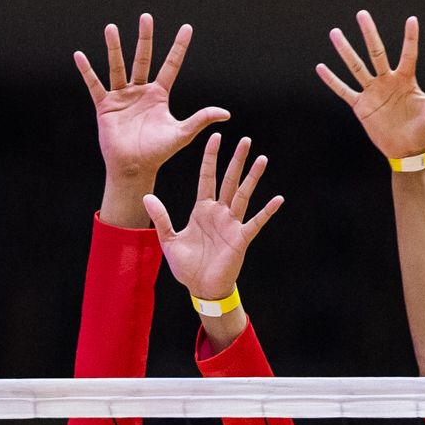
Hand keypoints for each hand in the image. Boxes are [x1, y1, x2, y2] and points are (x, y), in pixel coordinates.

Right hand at [75, 14, 229, 184]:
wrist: (134, 167)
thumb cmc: (158, 153)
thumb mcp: (182, 133)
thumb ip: (201, 119)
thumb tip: (226, 113)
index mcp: (159, 95)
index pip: (171, 65)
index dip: (179, 47)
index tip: (187, 27)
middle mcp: (140, 91)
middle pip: (142, 58)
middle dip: (145, 39)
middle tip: (146, 17)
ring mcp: (122, 97)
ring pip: (117, 67)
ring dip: (114, 48)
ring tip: (111, 28)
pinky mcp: (105, 106)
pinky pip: (95, 85)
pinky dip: (87, 71)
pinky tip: (79, 56)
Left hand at [143, 134, 282, 303]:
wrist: (200, 288)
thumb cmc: (186, 266)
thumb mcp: (169, 240)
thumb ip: (161, 217)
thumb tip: (146, 197)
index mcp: (202, 209)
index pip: (207, 177)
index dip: (211, 157)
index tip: (215, 136)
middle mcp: (219, 212)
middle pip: (229, 180)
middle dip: (236, 160)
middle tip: (245, 139)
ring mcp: (231, 224)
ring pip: (243, 195)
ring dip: (252, 178)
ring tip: (261, 159)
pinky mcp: (241, 238)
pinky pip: (255, 222)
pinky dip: (266, 211)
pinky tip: (277, 199)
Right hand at [317, 12, 424, 159]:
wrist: (409, 151)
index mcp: (407, 79)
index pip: (409, 53)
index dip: (410, 37)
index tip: (412, 19)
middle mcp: (388, 81)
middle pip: (376, 52)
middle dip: (369, 33)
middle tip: (361, 14)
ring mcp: (373, 92)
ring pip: (357, 67)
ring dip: (345, 51)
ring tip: (334, 33)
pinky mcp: (362, 106)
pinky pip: (344, 91)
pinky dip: (332, 80)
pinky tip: (320, 67)